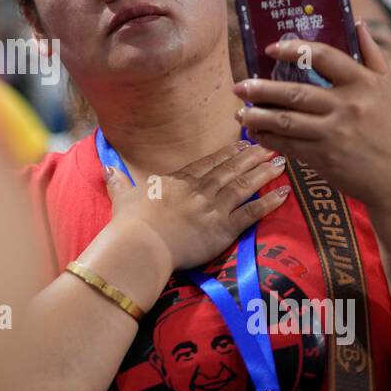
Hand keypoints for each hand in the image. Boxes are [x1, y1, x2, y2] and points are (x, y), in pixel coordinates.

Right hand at [102, 140, 289, 272]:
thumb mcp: (122, 197)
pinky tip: (284, 193)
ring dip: (264, 173)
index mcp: (178, 181)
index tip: (242, 145)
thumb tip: (106, 167)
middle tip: (270, 146)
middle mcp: (199, 190)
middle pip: (230, 170)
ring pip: (244, 185)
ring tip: (281, 162)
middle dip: (252, 157)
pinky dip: (269, 202)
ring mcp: (213, 207)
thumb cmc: (128, 224)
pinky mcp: (223, 228)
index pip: (208, 163)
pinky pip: (251, 212)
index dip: (227, 154)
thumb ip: (118, 181)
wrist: (140, 245)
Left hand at [235, 20, 390, 207]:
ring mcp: (334, 133)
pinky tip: (257, 133)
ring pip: (286, 121)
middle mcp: (348, 106)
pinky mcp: (324, 156)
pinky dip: (269, 138)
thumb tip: (355, 22)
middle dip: (262, 89)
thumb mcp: (390, 88)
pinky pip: (288, 144)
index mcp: (364, 83)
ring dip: (258, 116)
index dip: (294, 50)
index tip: (270, 49)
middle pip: (295, 92)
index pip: (324, 57)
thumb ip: (372, 54)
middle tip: (240, 86)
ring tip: (240, 113)